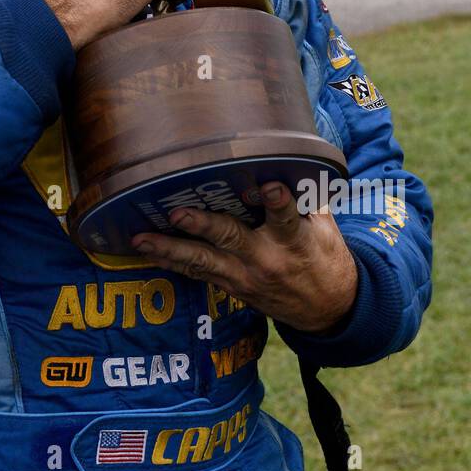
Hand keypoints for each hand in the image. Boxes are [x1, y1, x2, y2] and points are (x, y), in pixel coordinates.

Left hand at [130, 182, 358, 332]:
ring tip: (142, 239)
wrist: (328, 310)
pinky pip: (198, 274)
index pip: (286, 217)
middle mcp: (266, 259)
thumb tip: (288, 159)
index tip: (270, 186)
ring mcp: (245, 276)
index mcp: (294, 240)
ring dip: (170, 249)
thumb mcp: (325, 228)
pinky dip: (173, 262)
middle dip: (203, 225)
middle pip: (231, 239)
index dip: (278, 201)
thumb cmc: (326, 258)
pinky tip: (147, 253)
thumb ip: (306, 197)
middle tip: (177, 213)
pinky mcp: (233, 287)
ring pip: (203, 261)